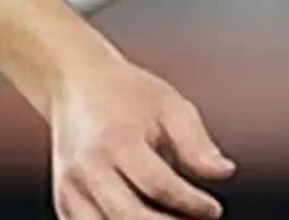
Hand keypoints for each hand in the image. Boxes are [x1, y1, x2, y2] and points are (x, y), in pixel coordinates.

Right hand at [49, 55, 235, 218]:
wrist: (75, 83)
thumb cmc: (127, 93)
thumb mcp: (169, 106)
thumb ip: (197, 143)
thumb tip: (224, 172)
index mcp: (117, 141)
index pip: (158, 186)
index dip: (191, 204)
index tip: (214, 209)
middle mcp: (88, 168)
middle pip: (129, 217)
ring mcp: (70, 188)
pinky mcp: (64, 201)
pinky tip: (144, 218)